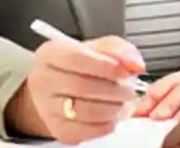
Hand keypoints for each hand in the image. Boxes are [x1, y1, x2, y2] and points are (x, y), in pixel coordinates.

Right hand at [6, 35, 145, 144]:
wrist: (58, 91)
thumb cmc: (80, 66)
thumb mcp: (97, 48)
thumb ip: (118, 50)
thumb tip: (136, 64)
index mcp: (50, 54)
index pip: (76, 58)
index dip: (105, 65)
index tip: (125, 71)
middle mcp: (43, 80)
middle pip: (82, 86)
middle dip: (114, 89)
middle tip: (130, 89)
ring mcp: (48, 108)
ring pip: (85, 111)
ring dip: (113, 107)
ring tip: (122, 101)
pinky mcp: (58, 130)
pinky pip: (87, 130)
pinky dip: (107, 123)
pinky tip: (112, 114)